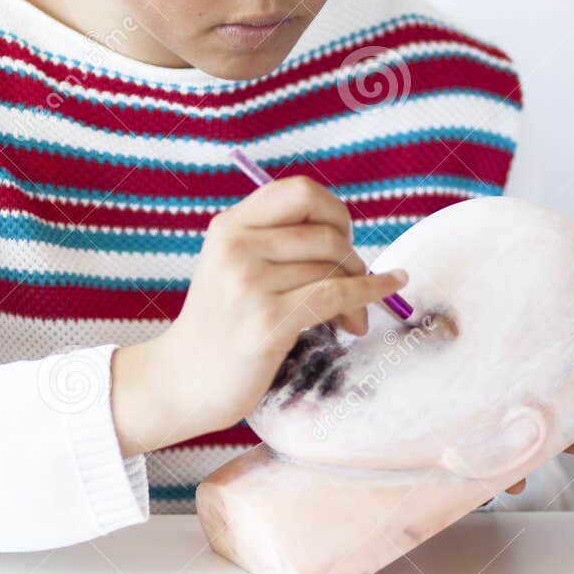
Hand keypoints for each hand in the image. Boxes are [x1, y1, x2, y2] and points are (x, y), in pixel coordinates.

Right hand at [110, 176, 406, 454]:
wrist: (183, 381)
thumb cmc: (221, 326)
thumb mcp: (233, 267)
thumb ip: (275, 242)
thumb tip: (346, 236)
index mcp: (229, 226)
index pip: (300, 192)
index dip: (334, 211)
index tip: (341, 238)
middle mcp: (236, 248)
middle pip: (326, 234)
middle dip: (353, 258)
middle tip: (352, 285)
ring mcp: (249, 285)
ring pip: (333, 269)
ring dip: (357, 291)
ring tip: (350, 318)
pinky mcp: (267, 322)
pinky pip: (336, 296)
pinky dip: (370, 292)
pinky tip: (390, 288)